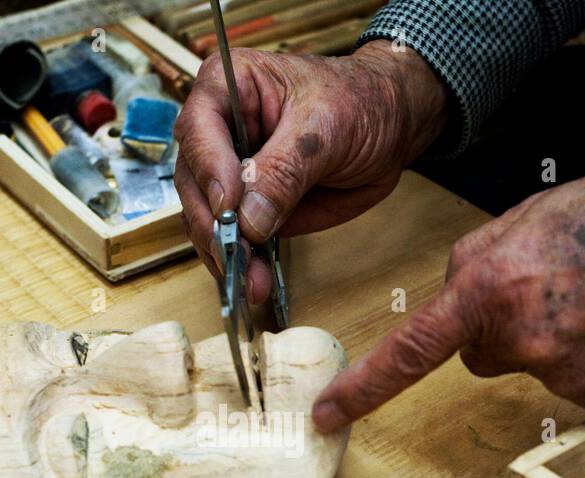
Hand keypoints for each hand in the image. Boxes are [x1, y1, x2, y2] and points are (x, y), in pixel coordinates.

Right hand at [173, 40, 445, 302]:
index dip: (209, 170)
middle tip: (236, 255)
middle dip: (213, 224)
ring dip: (224, 253)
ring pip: (206, 217)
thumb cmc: (361, 104)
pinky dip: (240, 264)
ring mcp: (230, 173)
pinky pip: (233, 239)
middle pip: (193, 181)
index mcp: (229, 87)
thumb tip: (249, 218)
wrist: (391, 127)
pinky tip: (253, 283)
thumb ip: (285, 170)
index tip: (229, 207)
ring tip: (251, 282)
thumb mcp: (326, 128)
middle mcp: (219, 130)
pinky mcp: (248, 208)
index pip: (198, 129)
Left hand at [312, 159, 584, 428]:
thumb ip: (480, 260)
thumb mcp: (532, 212)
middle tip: (557, 285)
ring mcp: (564, 379)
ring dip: (555, 339)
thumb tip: (460, 297)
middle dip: (503, 327)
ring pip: (534, 366)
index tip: (328, 416)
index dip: (365, 386)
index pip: (411, 350)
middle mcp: (520, 342)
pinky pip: (578, 385)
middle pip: (482, 354)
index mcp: (491, 288)